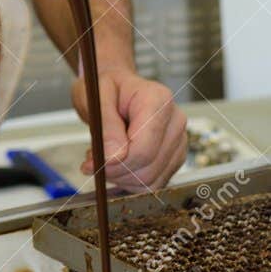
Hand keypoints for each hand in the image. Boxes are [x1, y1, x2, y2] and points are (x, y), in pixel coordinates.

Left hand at [72, 66, 187, 191]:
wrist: (116, 88)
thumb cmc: (106, 87)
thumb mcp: (96, 97)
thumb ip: (106, 125)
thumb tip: (115, 156)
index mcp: (158, 100)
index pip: (143, 149)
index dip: (116, 163)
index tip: (92, 161)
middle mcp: (175, 121)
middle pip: (148, 167)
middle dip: (115, 171)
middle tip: (92, 159)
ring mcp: (178, 140)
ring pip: (151, 180)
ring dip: (121, 177)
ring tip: (103, 156)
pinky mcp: (174, 156)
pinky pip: (153, 183)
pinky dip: (130, 180)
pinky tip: (116, 163)